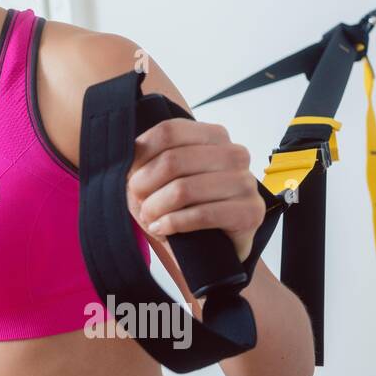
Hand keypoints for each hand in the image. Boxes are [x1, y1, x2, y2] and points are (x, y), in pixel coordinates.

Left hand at [126, 118, 265, 262]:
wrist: (215, 243)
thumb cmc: (186, 204)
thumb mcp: (166, 175)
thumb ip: (151, 157)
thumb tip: (125, 153)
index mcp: (214, 135)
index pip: (169, 132)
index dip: (141, 154)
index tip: (129, 174)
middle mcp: (234, 154)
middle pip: (173, 161)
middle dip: (145, 185)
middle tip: (138, 201)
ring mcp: (246, 183)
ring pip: (184, 189)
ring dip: (156, 207)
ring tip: (148, 218)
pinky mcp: (250, 212)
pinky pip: (202, 215)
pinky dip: (173, 223)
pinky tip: (162, 228)